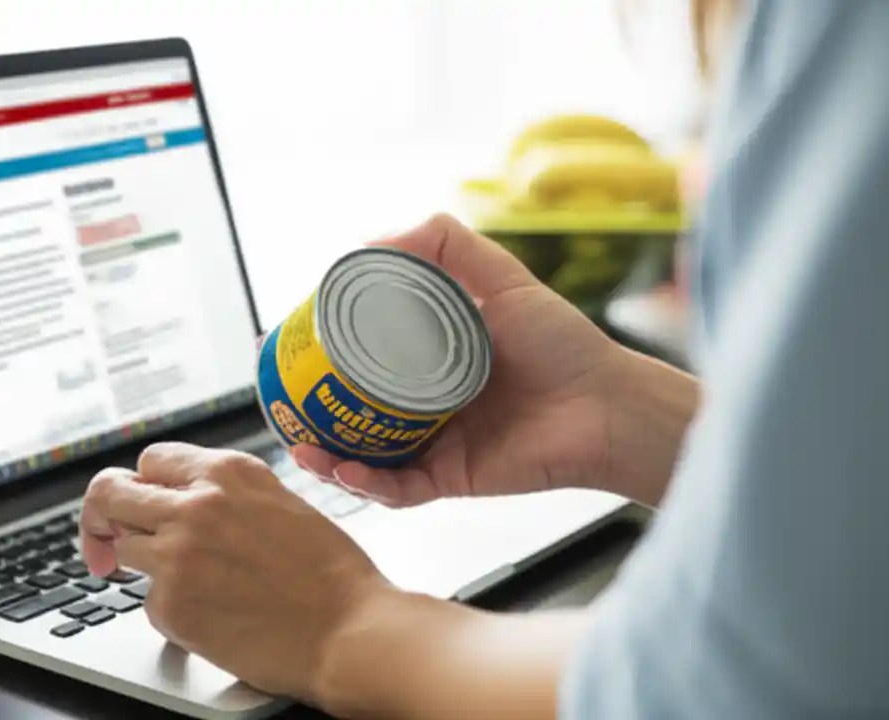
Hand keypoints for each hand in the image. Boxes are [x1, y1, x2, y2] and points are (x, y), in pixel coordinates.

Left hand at [79, 442, 391, 698]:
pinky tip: (218, 615)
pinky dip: (174, 611)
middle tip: (104, 540)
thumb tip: (176, 499)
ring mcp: (177, 556)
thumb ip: (224, 493)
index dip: (143, 486)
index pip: (149, 461)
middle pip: (109, 492)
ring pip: (125, 550)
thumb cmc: (328, 573)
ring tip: (197, 583)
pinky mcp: (171, 606)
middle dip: (101, 516)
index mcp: (227, 471)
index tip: (136, 507)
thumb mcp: (278, 502)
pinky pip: (150, 602)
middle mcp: (196, 505)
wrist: (349, 632)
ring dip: (147, 566)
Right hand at [293, 213, 628, 505]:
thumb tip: (373, 241)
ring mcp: (435, 443)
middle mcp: (426, 401)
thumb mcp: (501, 276)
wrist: (610, 406)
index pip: (361, 354)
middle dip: (308, 408)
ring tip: (300, 443)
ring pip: (365, 454)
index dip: (320, 351)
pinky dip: (368, 483)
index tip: (284, 342)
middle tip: (278, 395)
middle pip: (352, 407)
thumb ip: (446, 244)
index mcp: (430, 357)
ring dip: (326, 454)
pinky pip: (398, 488)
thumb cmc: (565, 343)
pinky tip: (345, 468)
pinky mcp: (451, 479)